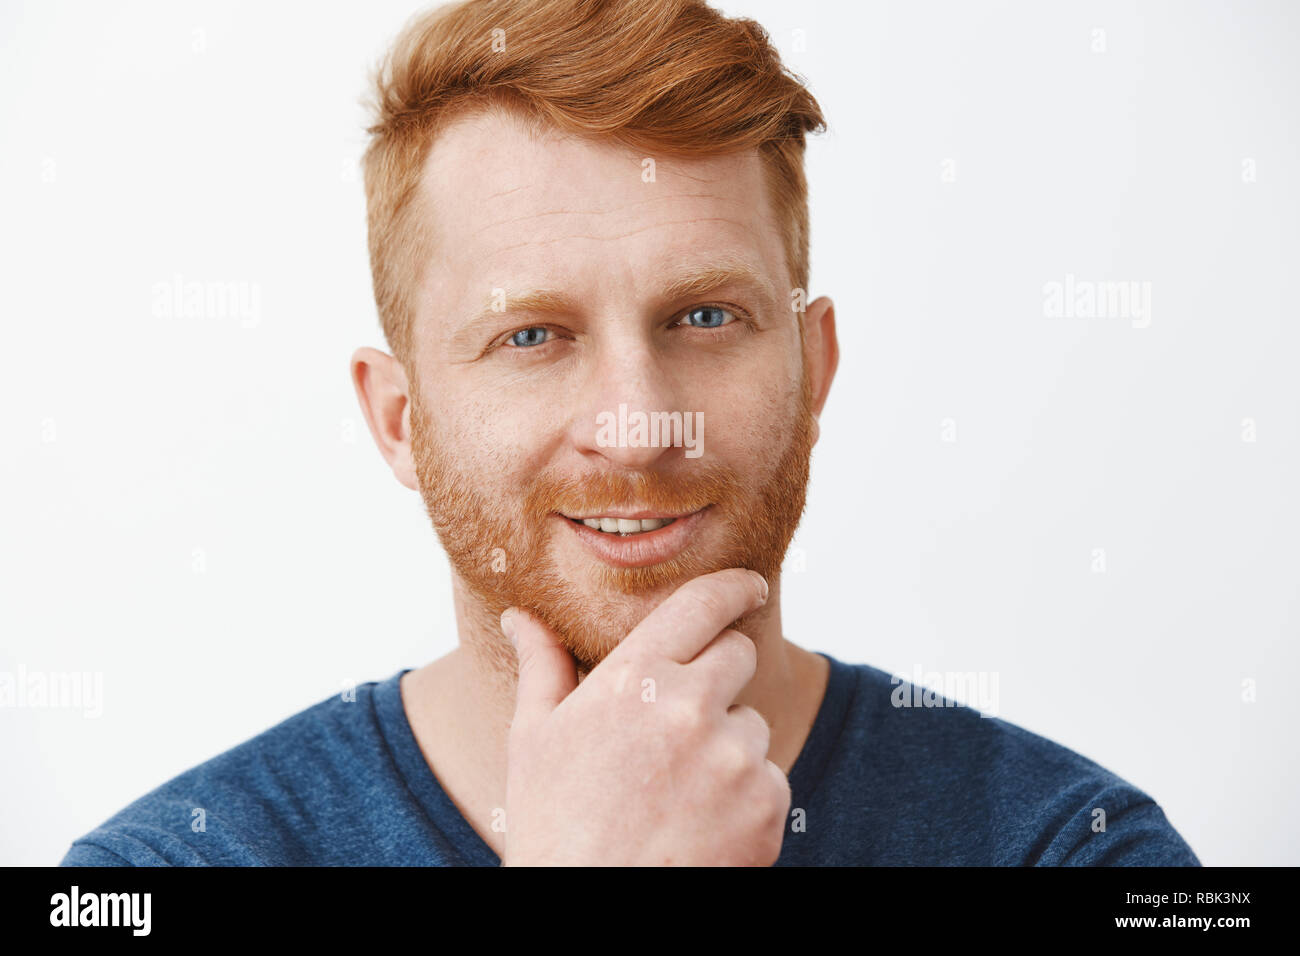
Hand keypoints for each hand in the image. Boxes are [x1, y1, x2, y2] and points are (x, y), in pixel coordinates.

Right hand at [501, 568, 788, 865]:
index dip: (735, 586)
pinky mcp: (768, 806)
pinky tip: (698, 826)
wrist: (589, 914)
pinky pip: (771, 779)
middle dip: (718, 676)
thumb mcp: (533, 740)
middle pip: (738, 655)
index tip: (751, 585)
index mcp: (634, 679)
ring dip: (728, 745)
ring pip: (752, 723)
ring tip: (676, 793)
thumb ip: (542, 666)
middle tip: (680, 725)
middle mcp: (691, 707)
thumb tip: (520, 615)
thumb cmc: (553, 827)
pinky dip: (746, 798)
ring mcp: (735, 758)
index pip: (703, 602)